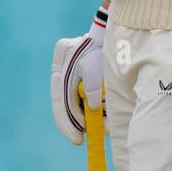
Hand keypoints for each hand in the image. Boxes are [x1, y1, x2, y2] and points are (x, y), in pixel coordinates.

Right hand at [50, 0, 112, 143]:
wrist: (112, 31)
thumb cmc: (101, 46)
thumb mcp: (94, 66)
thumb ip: (91, 87)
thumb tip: (92, 107)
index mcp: (60, 68)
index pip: (60, 101)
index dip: (67, 123)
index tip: (76, 139)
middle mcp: (61, 73)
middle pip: (65, 105)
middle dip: (76, 123)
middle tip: (84, 139)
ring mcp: (70, 75)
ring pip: (76, 103)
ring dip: (88, 116)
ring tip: (102, 127)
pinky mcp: (80, 77)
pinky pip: (84, 98)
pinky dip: (93, 107)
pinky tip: (104, 116)